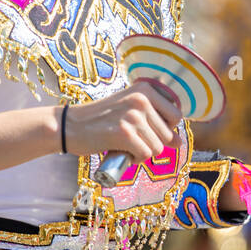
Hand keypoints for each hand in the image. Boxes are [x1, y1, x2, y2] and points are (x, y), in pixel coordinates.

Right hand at [63, 79, 182, 165]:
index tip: (147, 131)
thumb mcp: (129, 111)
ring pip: (157, 148)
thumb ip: (154, 122)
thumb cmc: (100, 120)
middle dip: (152, 144)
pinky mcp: (124, 133)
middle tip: (130, 140)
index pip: (176, 115)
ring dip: (142, 153)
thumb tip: (180, 142)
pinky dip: (134, 160)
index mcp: (145, 89)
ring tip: (123, 144)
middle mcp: (141, 99)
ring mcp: (133, 116)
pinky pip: (145, 155)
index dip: (166, 129)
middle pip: (167, 135)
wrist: (70, 126)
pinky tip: (120, 151)